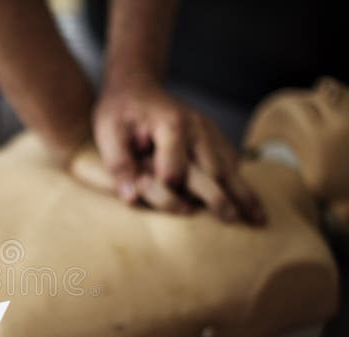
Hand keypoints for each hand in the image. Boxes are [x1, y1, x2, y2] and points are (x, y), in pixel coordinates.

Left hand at [92, 81, 265, 224]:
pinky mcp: (213, 137)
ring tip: (259, 219)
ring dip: (244, 194)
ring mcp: (209, 131)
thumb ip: (118, 163)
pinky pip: (232, 162)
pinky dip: (242, 184)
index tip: (175, 208)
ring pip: (230, 167)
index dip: (169, 189)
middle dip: (223, 197)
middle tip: (232, 221)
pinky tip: (253, 206)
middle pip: (214, 169)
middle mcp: (197, 127)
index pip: (175, 168)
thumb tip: (131, 197)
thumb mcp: (107, 132)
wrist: (136, 86)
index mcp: (171, 125)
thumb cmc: (118, 112)